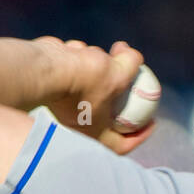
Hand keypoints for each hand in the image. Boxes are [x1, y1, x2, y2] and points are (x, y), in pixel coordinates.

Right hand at [32, 37, 156, 154]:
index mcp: (95, 134)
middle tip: (130, 77)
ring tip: (94, 54)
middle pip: (109, 111)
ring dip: (98, 65)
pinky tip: (74, 50)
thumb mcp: (119, 74)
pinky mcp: (55, 85)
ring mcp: (65, 105)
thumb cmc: (83, 80)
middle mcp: (79, 125)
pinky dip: (79, 59)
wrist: (42, 68)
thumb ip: (131, 65)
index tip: (151, 121)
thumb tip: (134, 57)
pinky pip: (75, 72)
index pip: (123, 143)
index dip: (141, 134)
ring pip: (92, 85)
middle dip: (120, 89)